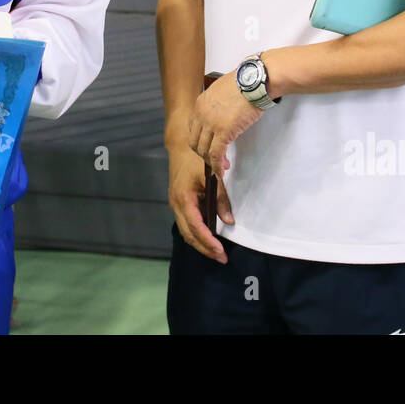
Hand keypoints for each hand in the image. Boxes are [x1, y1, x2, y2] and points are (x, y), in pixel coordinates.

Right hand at [168, 146, 230, 262]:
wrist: (181, 144)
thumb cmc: (197, 158)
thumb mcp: (212, 176)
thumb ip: (221, 199)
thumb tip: (229, 221)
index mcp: (183, 199)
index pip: (195, 227)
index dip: (208, 241)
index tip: (220, 251)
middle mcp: (176, 205)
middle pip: (188, 234)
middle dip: (205, 248)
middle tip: (222, 258)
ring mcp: (176, 204)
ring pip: (186, 231)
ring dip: (201, 243)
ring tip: (217, 252)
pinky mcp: (179, 202)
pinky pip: (186, 223)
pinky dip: (197, 233)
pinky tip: (208, 237)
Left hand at [188, 72, 264, 173]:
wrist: (255, 81)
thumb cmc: (245, 83)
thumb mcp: (222, 91)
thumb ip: (217, 104)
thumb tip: (222, 116)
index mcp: (200, 103)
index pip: (193, 128)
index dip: (200, 141)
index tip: (208, 147)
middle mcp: (201, 114)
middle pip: (195, 141)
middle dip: (203, 154)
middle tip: (214, 159)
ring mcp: (211, 123)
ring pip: (204, 150)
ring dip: (212, 162)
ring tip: (222, 166)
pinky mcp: (224, 131)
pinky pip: (216, 154)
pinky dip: (218, 165)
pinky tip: (222, 170)